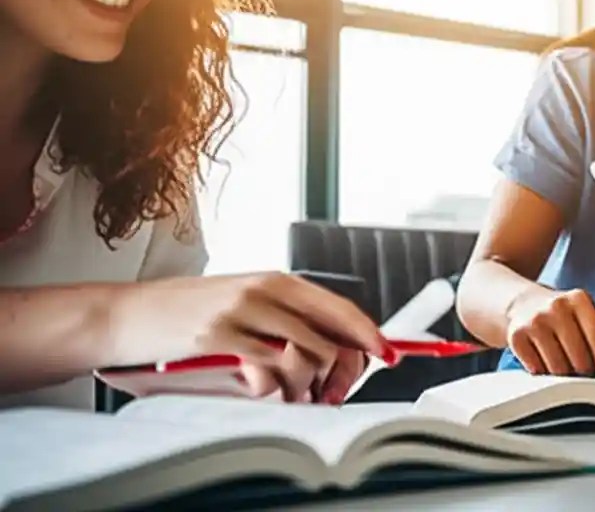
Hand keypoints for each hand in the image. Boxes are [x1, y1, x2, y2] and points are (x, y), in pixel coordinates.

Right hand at [114, 273, 386, 402]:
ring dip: (305, 386)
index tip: (388, 355)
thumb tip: (332, 352)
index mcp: (275, 281)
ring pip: (305, 356)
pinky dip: (274, 388)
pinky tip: (260, 388)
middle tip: (331, 394)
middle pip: (331, 337)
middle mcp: (264, 291)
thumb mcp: (242, 306)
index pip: (339, 307)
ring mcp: (242, 313)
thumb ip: (283, 322)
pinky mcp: (218, 337)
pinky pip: (268, 369)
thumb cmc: (184, 314)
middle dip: (340, 373)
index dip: (369, 334)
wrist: (124, 315)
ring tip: (288, 394)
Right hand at [506, 287, 594, 375]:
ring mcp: (535, 321)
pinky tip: (547, 367)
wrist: (523, 304)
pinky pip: (537, 370)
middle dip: (586, 375)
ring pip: (558, 368)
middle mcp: (556, 307)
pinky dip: (544, 375)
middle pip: (579, 358)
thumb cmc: (562, 316)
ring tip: (567, 373)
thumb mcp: (582, 313)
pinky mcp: (516, 336)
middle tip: (587, 379)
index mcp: (578, 299)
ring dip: (565, 379)